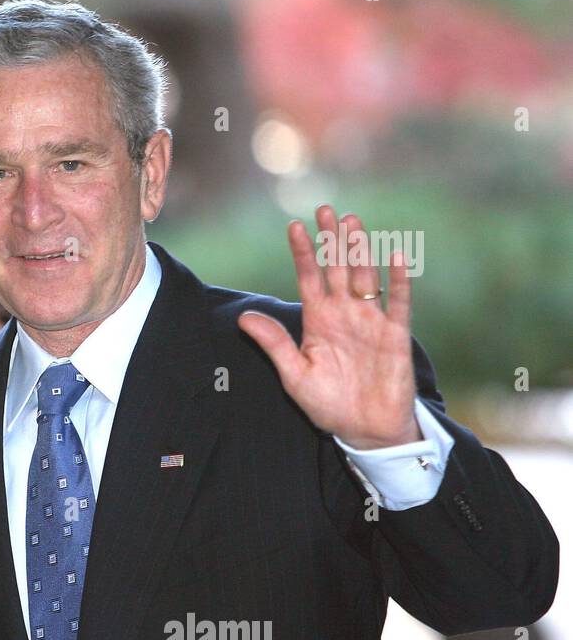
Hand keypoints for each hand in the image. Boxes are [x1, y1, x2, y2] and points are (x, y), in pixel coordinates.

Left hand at [237, 205, 421, 449]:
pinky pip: (397, 302)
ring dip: (359, 251)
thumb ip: (274, 344)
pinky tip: (394, 257)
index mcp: (318, 322)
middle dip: (331, 241)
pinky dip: (396, 281)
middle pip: (337, 269)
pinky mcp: (395, 334)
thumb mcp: (294, 375)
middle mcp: (344, 315)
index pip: (309, 279)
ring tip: (352, 223)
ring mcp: (370, 321)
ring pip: (364, 277)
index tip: (294, 226)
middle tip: (326, 209)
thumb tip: (243, 318)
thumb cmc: (328, 404)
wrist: (365, 430)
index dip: (303, 253)